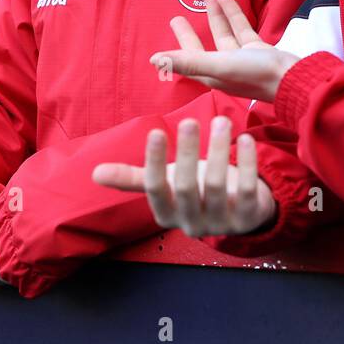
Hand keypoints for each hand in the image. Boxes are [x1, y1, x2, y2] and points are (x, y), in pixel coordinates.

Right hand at [93, 116, 275, 237]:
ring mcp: (221, 223)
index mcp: (167, 214)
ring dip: (219, 151)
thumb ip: (133, 178)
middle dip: (187, 153)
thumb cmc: (196, 189)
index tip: (155, 131)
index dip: (154, 162)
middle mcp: (191, 223)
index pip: (156, 189)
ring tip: (220, 120)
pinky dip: (248, 163)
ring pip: (217, 186)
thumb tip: (94, 173)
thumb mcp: (166, 183)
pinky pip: (248, 190)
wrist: (239, 210)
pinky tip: (245, 138)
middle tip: (189, 120)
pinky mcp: (248, 217)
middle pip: (186, 187)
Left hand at [150, 0, 298, 102]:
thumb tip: (154, 60)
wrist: (292, 78)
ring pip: (224, 35)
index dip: (175, 52)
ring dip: (216, 16)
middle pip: (202, 48)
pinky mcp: (258, 51)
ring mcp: (242, 60)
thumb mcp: (218, 66)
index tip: (159, 47)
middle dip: (190, 33)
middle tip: (176, 18)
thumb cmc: (254, 74)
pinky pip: (241, 29)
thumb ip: (188, 62)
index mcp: (212, 76)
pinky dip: (234, 15)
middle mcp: (224, 69)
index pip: (187, 61)